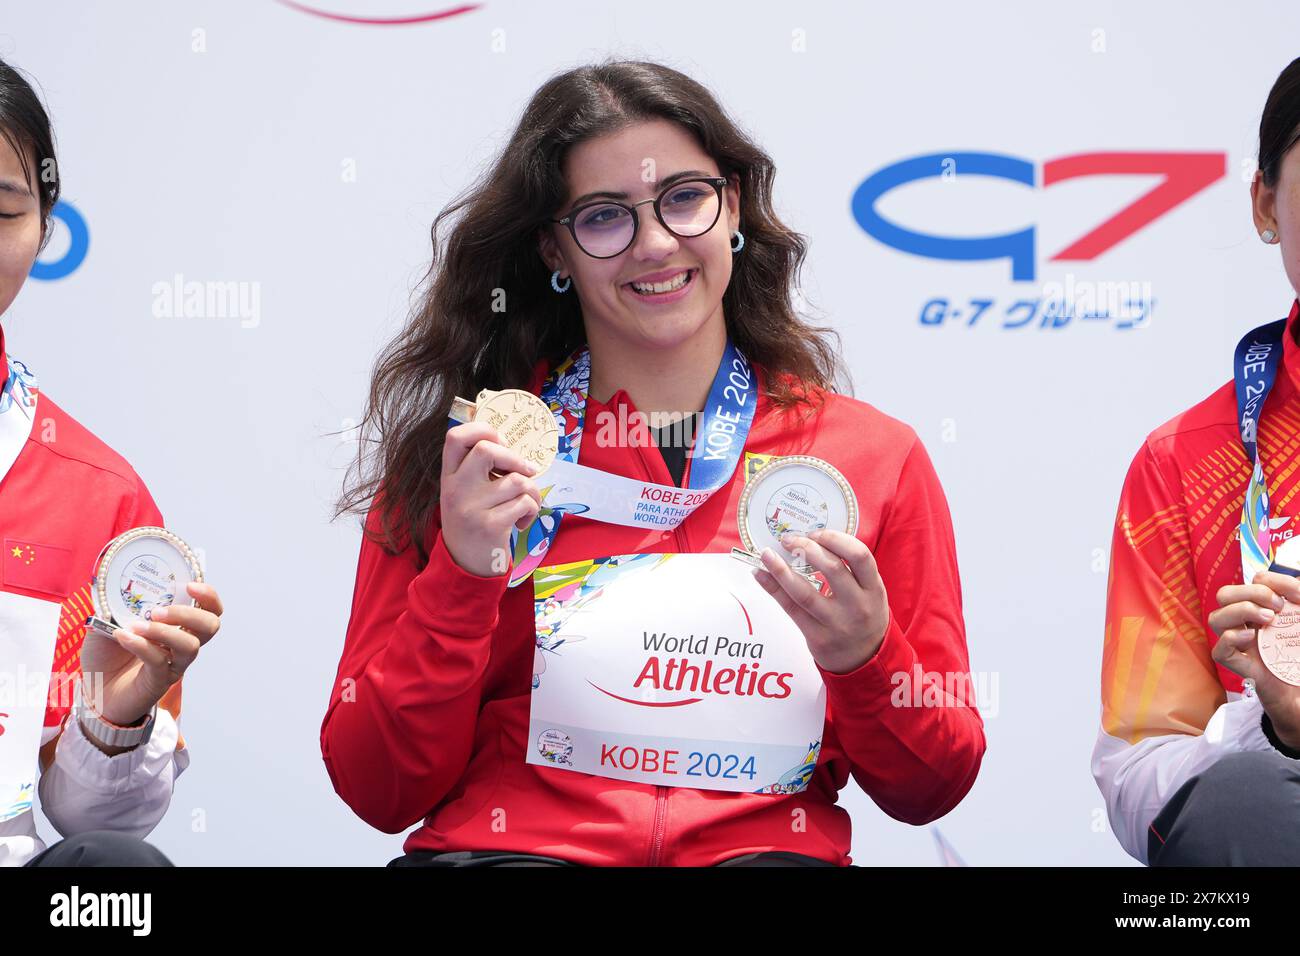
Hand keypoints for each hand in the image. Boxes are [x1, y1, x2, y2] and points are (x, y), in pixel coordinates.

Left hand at [80, 581, 223, 727]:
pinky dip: (141, 645)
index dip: (208, 596)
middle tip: (158, 611)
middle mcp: (182, 645)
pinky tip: (122, 636)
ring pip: (190, 646)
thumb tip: (114, 587)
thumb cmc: (105, 656)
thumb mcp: (108, 622)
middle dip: (188, 613)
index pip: (209, 610)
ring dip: (164, 631)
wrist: (92, 691)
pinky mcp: (158, 681)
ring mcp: (173, 664)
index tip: (190, 585)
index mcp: (178, 627)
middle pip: (210, 626)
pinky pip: (159, 661)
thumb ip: (116, 606)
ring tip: (137, 625)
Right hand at [439, 421, 542, 576]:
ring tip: (526, 504)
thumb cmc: (473, 523)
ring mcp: (471, 507)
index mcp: (449, 476)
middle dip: (515, 457)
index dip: (482, 430)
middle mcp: (455, 489)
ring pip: (516, 480)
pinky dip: (532, 510)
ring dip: (532, 490)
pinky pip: (525, 503)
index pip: (455, 437)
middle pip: (486, 450)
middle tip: (525, 471)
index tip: (500, 443)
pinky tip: (522, 522)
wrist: (466, 566)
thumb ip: (477, 470)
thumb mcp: (464, 493)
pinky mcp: (490, 526)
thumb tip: (510, 446)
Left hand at [751, 528, 889, 673]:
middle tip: (788, 539)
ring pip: (805, 592)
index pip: (860, 556)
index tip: (816, 533)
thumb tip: (809, 540)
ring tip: (766, 554)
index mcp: (873, 589)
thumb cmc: (863, 616)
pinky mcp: (817, 637)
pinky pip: (791, 609)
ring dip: (781, 570)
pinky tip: (760, 575)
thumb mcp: (869, 592)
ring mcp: (837, 623)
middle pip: (832, 569)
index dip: (836, 539)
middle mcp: (858, 606)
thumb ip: (849, 570)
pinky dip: (773, 589)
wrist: (865, 661)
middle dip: (806, 548)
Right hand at [1209, 570, 1299, 748]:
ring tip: (1268, 620)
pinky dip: (1232, 638)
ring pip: (1215, 618)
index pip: (1251, 582)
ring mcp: (1239, 645)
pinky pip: (1219, 650)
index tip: (1297, 595)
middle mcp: (1244, 624)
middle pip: (1224, 594)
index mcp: (1261, 609)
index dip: (1272, 582)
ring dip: (1241, 611)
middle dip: (1250, 593)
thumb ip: (1299, 601)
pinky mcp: (1239, 666)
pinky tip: (1252, 637)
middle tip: (1277, 607)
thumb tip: (1295, 585)